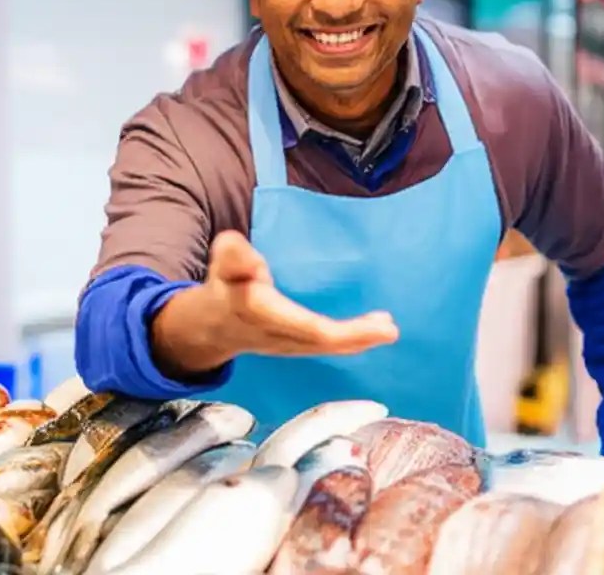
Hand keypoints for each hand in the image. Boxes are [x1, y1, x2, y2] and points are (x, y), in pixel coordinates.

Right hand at [151, 230, 398, 378]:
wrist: (214, 325)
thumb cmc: (226, 286)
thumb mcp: (223, 264)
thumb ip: (233, 255)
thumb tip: (248, 257)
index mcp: (265, 315)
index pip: (303, 327)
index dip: (334, 330)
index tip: (363, 323)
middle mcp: (281, 335)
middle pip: (322, 342)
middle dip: (356, 337)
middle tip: (389, 329)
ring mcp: (291, 345)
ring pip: (329, 347)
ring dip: (360, 339)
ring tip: (387, 327)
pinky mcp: (299, 345)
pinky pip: (329, 345)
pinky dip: (354, 339)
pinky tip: (376, 328)